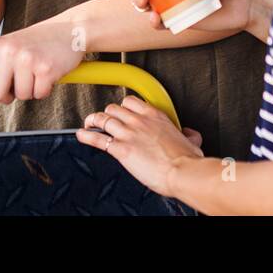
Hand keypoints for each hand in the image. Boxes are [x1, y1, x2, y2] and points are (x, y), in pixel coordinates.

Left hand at [0, 19, 82, 108]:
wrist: (70, 29)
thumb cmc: (39, 41)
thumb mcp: (11, 45)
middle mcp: (9, 51)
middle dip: (7, 96)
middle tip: (18, 84)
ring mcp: (27, 59)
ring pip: (21, 96)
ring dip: (30, 90)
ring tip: (37, 72)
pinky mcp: (46, 69)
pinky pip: (39, 94)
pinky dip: (44, 90)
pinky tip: (48, 74)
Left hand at [76, 96, 203, 195]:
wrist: (182, 171)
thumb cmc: (186, 160)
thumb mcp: (191, 142)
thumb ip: (188, 135)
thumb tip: (190, 135)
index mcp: (155, 116)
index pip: (131, 101)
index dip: (123, 106)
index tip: (121, 111)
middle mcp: (139, 121)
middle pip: (114, 108)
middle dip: (107, 113)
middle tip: (103, 119)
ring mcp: (129, 133)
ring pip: (103, 119)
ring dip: (93, 121)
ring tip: (89, 123)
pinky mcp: (121, 149)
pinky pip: (98, 138)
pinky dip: (87, 136)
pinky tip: (81, 135)